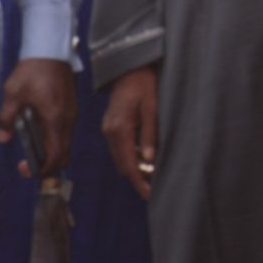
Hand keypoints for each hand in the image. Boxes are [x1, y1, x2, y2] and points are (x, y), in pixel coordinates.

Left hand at [0, 57, 76, 177]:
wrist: (50, 49)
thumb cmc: (32, 70)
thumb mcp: (12, 94)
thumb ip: (6, 119)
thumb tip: (4, 137)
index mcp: (55, 119)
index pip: (55, 155)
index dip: (42, 169)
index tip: (26, 168)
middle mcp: (68, 119)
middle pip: (63, 154)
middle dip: (46, 165)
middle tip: (27, 164)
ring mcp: (71, 113)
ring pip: (65, 144)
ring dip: (49, 152)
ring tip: (30, 150)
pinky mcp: (70, 108)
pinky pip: (64, 132)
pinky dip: (53, 140)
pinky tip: (36, 133)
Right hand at [101, 65, 158, 198]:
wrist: (128, 67)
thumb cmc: (144, 83)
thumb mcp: (152, 107)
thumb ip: (149, 134)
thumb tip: (149, 160)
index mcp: (119, 129)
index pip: (129, 164)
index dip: (139, 181)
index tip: (149, 194)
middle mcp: (110, 133)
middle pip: (122, 166)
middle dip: (137, 177)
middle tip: (155, 185)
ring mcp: (108, 130)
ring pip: (120, 158)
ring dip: (134, 167)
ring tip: (153, 172)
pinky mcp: (110, 127)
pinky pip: (120, 148)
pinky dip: (131, 156)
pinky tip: (144, 156)